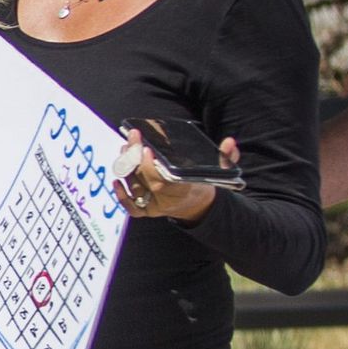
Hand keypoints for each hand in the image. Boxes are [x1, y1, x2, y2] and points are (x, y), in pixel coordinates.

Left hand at [114, 129, 234, 224]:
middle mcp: (166, 200)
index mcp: (183, 190)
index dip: (150, 166)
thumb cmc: (204, 182)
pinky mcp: (147, 211)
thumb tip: (230, 142)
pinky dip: (121, 197)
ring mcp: (155, 206)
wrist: (199, 206)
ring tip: (125, 146)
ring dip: (126, 167)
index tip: (146, 148)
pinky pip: (131, 208)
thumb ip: (227, 157)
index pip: (161, 181)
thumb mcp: (220, 170)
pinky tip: (116, 181)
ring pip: (134, 188)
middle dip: (135, 157)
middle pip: (144, 179)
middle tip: (133, 137)